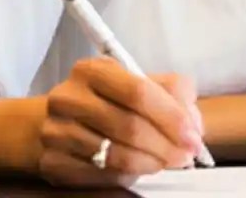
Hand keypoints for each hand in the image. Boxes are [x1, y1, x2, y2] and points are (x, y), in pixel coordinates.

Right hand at [36, 57, 204, 187]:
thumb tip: (193, 124)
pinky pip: (102, 174)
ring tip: (168, 161)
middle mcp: (69, 98)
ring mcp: (56, 131)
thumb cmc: (109, 99)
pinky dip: (129, 174)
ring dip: (152, 162)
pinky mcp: (52, 162)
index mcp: (93, 70)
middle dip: (167, 144)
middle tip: (187, 154)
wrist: (55, 120)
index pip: (139, 92)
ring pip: (117, 154)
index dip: (172, 116)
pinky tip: (142, 167)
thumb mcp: (139, 83)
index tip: (192, 135)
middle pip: (130, 126)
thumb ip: (173, 94)